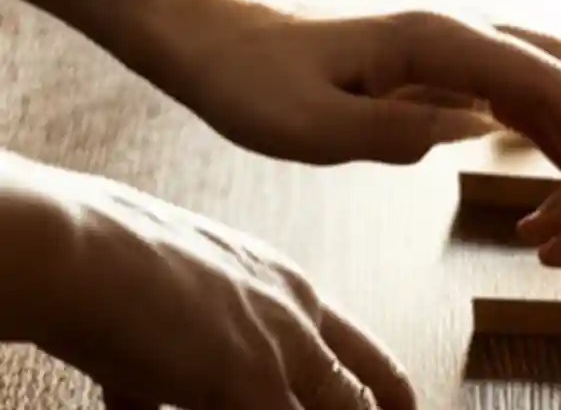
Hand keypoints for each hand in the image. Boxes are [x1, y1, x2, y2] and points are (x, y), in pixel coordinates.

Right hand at [20, 162, 412, 409]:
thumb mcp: (160, 307)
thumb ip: (166, 364)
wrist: (81, 247)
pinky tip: (222, 409)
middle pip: (364, 391)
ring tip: (265, 404)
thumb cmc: (108, 264)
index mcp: (286, 287)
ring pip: (343, 409)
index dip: (382, 390)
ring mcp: (282, 348)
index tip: (399, 408)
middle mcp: (297, 314)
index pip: (357, 352)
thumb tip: (137, 403)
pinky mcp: (252, 382)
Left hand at [155, 0, 560, 174]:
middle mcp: (454, 28)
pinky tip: (560, 149)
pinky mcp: (434, 59)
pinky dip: (547, 116)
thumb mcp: (306, 124)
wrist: (212, 33)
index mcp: (433, 36)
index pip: (537, 77)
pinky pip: (509, 85)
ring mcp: (447, 41)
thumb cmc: (249, 79)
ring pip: (542, 68)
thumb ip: (392, 131)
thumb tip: (476, 131)